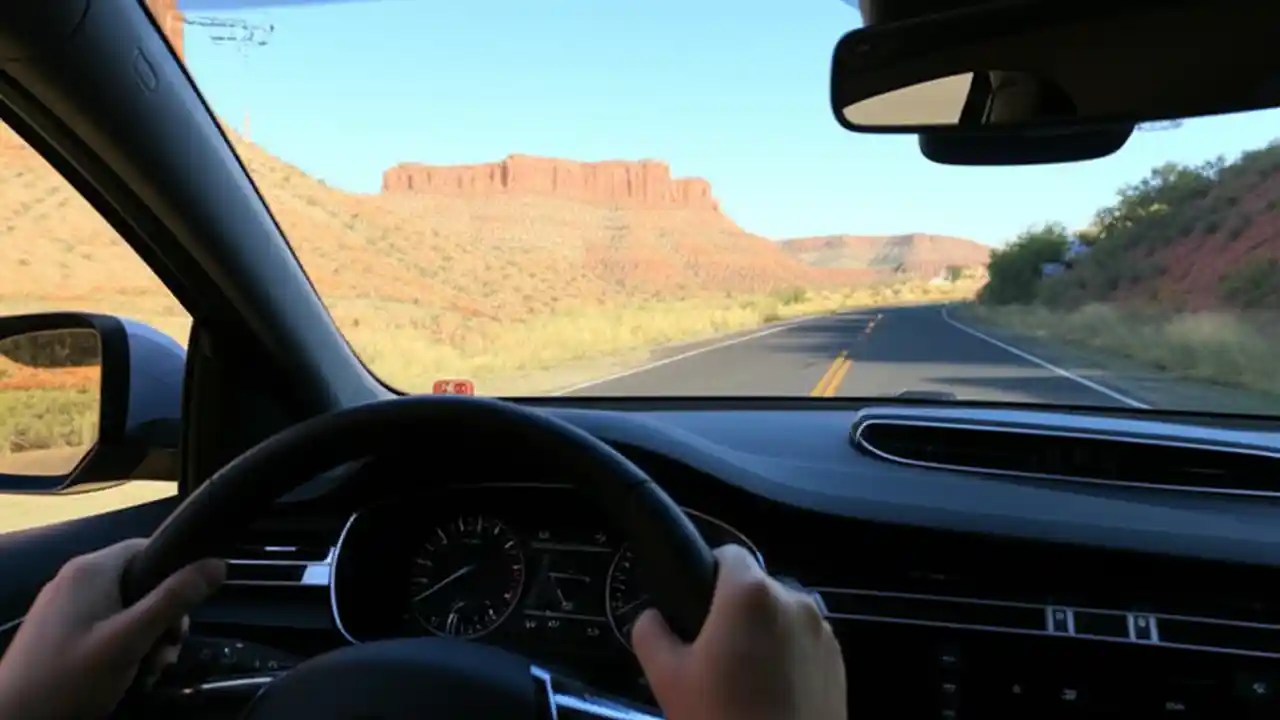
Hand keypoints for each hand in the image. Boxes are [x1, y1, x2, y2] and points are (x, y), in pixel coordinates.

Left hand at [0, 539, 224, 719]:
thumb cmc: (70, 678)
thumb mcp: (130, 639)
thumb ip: (173, 600)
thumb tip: (217, 564)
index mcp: (91, 570)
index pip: (148, 548)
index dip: (176, 573)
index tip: (187, 610)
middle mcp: (76, 580)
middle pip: (141, 583)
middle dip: (163, 618)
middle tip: (167, 652)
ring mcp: (65, 607)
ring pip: (126, 609)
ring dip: (147, 638)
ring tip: (149, 670)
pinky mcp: (60, 632)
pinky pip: (105, 627)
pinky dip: (124, 647)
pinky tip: (128, 674)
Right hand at [632, 544, 845, 719]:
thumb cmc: (721, 717)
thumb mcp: (666, 678)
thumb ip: (651, 632)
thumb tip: (653, 617)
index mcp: (750, 593)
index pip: (728, 554)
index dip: (708, 574)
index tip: (695, 610)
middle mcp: (794, 599)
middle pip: (756, 587)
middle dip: (735, 611)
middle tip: (712, 656)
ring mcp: (823, 630)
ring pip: (782, 616)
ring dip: (764, 633)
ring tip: (745, 680)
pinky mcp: (841, 661)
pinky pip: (804, 643)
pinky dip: (789, 656)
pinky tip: (773, 693)